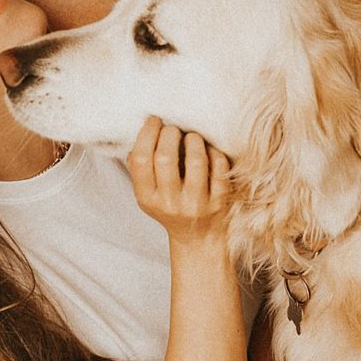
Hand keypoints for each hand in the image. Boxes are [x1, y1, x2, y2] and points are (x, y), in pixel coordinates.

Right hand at [127, 117, 231, 242]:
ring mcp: (197, 204)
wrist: (200, 239)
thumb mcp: (149, 194)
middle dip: (169, 134)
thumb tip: (141, 131)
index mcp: (147, 198)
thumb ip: (141, 168)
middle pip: (165, 158)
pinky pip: (219, 166)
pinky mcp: (220, 202)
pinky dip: (214, 152)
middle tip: (173, 129)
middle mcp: (170, 203)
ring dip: (193, 140)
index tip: (155, 121)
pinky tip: (209, 150)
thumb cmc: (171, 207)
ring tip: (191, 136)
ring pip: (195, 161)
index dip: (147, 134)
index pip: (141, 160)